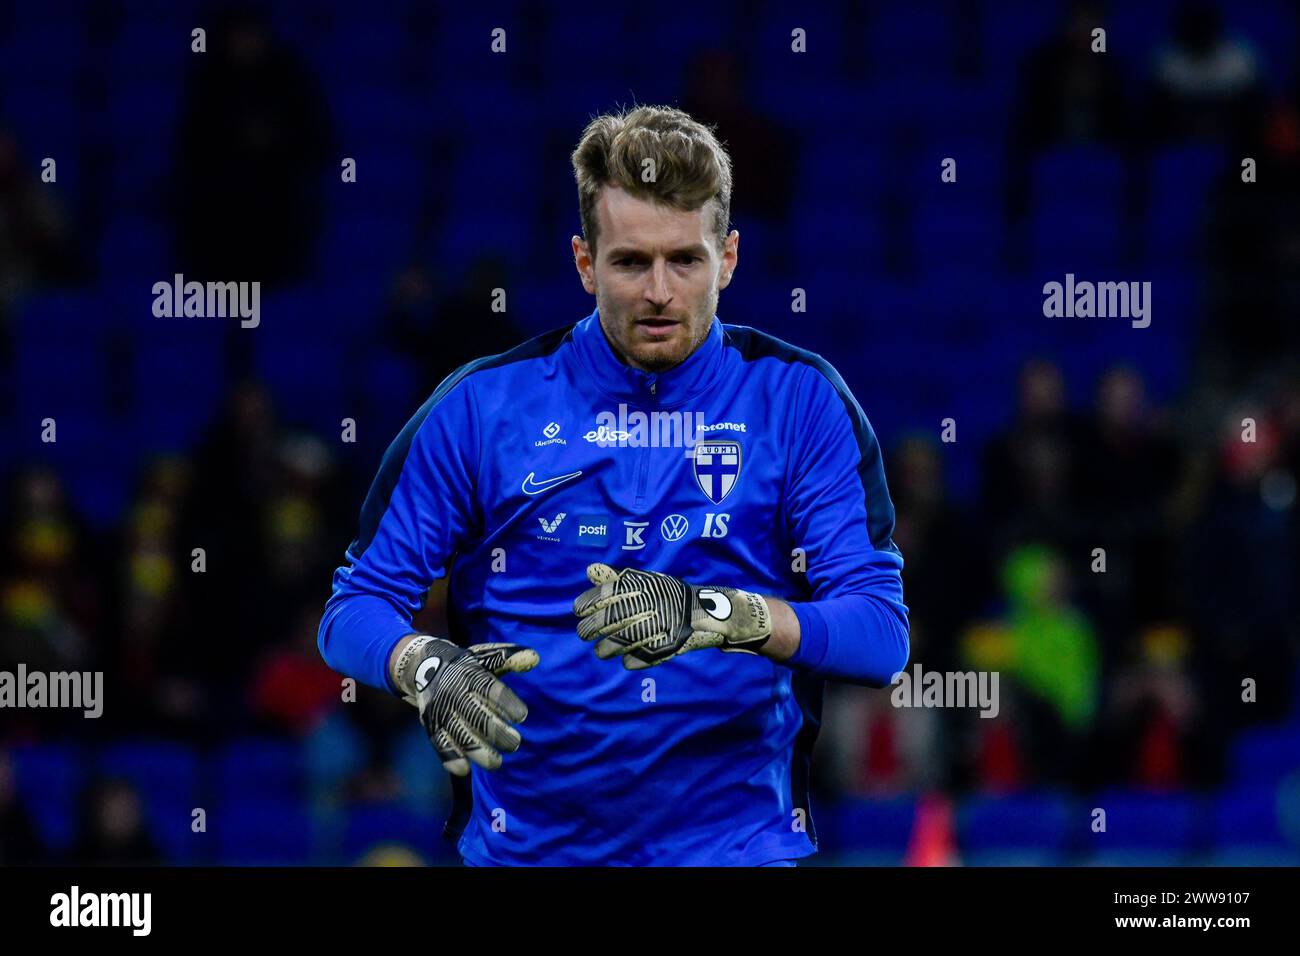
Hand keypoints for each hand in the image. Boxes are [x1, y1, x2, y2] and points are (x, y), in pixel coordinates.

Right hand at [392, 637, 537, 774]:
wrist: (423, 665)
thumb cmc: (466, 665)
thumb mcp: (486, 657)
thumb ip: (510, 658)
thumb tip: (535, 659)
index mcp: (470, 674)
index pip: (490, 689)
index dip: (507, 703)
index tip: (522, 716)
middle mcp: (454, 693)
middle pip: (476, 716)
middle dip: (497, 733)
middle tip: (515, 744)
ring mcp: (441, 710)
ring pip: (459, 734)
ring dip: (478, 751)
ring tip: (496, 762)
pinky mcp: (431, 725)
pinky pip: (439, 743)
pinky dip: (450, 758)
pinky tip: (465, 769)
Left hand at [572, 563, 771, 668]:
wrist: (705, 611)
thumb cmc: (668, 594)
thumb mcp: (644, 580)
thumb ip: (616, 578)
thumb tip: (589, 570)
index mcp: (634, 589)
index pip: (598, 598)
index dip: (583, 606)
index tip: (577, 611)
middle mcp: (638, 608)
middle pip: (600, 625)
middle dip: (587, 630)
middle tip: (584, 634)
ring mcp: (648, 631)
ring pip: (612, 646)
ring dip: (603, 650)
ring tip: (601, 651)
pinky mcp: (658, 650)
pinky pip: (632, 660)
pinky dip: (627, 660)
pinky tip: (627, 657)